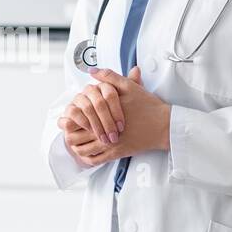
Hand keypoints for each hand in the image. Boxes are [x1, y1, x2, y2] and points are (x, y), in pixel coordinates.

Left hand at [57, 66, 171, 166]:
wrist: (163, 125)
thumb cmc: (147, 105)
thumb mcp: (129, 86)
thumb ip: (109, 77)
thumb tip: (91, 71)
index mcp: (103, 114)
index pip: (77, 119)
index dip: (69, 120)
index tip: (67, 118)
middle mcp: (104, 130)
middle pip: (76, 137)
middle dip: (69, 134)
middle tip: (67, 132)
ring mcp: (110, 144)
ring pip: (84, 151)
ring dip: (77, 147)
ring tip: (75, 143)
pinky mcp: (117, 153)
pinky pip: (96, 160)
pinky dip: (87, 159)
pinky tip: (86, 154)